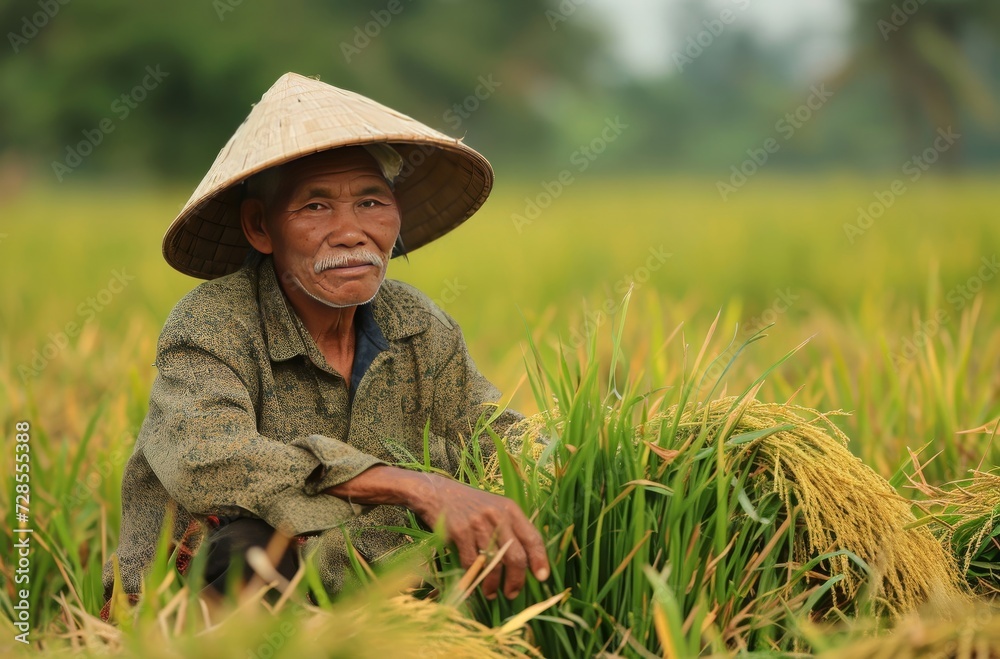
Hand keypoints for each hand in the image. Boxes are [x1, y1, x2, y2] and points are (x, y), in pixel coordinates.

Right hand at [410, 474, 549, 599]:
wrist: (438, 493)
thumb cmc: (470, 505)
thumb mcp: (496, 508)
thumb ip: (511, 528)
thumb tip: (527, 561)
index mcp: (511, 510)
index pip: (532, 538)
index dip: (539, 560)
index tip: (542, 577)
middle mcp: (497, 516)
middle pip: (515, 556)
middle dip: (516, 580)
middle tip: (512, 593)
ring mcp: (478, 524)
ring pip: (493, 563)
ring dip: (493, 584)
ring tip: (491, 593)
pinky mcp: (460, 532)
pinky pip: (471, 562)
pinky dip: (473, 578)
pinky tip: (473, 586)